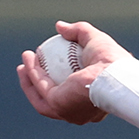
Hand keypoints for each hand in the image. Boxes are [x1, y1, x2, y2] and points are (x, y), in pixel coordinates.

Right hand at [16, 20, 132, 124]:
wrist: (115, 73)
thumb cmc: (112, 61)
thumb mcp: (95, 40)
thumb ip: (78, 31)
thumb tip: (60, 26)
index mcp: (92, 102)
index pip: (70, 93)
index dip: (56, 80)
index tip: (46, 62)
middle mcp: (80, 112)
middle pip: (51, 99)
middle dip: (36, 84)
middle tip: (28, 65)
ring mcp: (68, 111)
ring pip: (41, 98)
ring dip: (29, 81)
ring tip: (23, 63)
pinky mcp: (59, 106)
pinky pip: (41, 88)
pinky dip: (33, 74)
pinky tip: (28, 60)